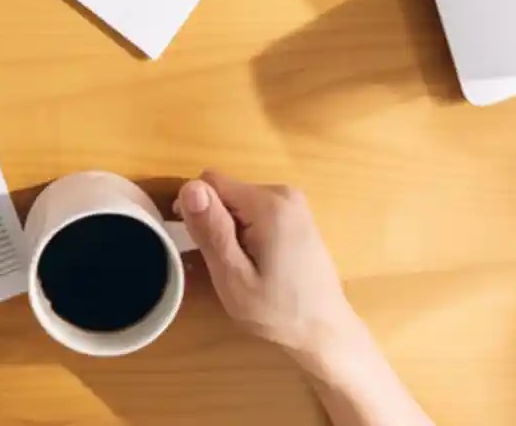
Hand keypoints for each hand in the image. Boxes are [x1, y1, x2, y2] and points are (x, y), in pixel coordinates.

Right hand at [177, 171, 435, 425]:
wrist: (326, 332)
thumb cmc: (278, 312)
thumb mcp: (234, 278)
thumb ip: (212, 231)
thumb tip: (189, 187)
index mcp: (269, 204)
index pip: (209, 183)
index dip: (196, 213)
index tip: (203, 248)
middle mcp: (284, 193)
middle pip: (225, 192)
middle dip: (215, 223)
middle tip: (227, 265)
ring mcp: (293, 203)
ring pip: (237, 202)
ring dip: (230, 230)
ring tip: (244, 267)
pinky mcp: (296, 215)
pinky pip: (254, 211)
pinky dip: (247, 232)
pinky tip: (259, 263)